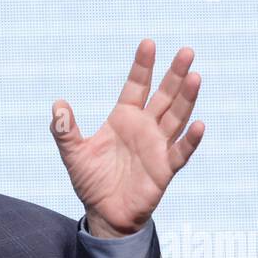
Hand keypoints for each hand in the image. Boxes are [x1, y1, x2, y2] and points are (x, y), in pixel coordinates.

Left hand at [49, 39, 204, 237]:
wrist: (105, 214)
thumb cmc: (91, 182)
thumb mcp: (73, 154)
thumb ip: (64, 130)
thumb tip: (58, 105)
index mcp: (124, 118)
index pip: (136, 86)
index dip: (142, 66)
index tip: (148, 43)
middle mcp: (145, 127)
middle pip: (164, 95)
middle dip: (175, 74)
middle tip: (187, 51)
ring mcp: (158, 146)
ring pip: (177, 117)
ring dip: (187, 98)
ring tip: (195, 77)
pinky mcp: (165, 168)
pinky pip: (181, 152)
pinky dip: (191, 140)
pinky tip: (199, 125)